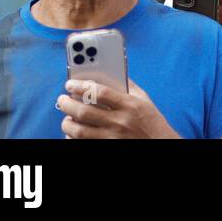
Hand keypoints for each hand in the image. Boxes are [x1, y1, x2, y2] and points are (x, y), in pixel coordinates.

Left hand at [58, 78, 178, 138]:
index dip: (82, 86)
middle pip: (84, 112)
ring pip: (79, 131)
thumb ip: (127, 86)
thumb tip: (108, 72)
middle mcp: (120, 122)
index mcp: (130, 105)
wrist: (160, 143)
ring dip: (67, 122)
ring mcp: (111, 138)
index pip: (100, 92)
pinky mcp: (106, 148)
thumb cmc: (151, 120)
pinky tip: (72, 132)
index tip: (70, 83)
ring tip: (66, 116)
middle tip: (62, 99)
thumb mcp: (143, 100)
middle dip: (67, 104)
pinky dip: (72, 138)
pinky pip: (81, 144)